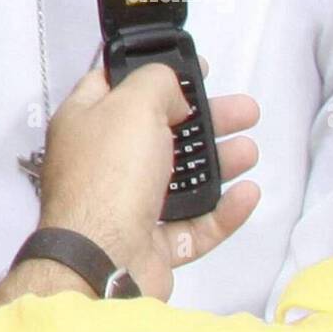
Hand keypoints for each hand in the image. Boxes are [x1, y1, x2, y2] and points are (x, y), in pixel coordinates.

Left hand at [38, 64, 259, 300]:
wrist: (101, 261)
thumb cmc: (109, 175)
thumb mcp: (133, 104)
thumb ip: (158, 84)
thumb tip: (173, 97)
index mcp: (84, 122)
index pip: (116, 83)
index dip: (155, 71)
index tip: (195, 70)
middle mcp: (101, 162)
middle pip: (159, 131)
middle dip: (204, 120)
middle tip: (242, 111)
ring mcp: (124, 206)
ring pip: (178, 179)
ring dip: (217, 164)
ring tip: (248, 152)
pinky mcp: (148, 246)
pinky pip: (191, 226)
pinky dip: (220, 212)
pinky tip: (246, 195)